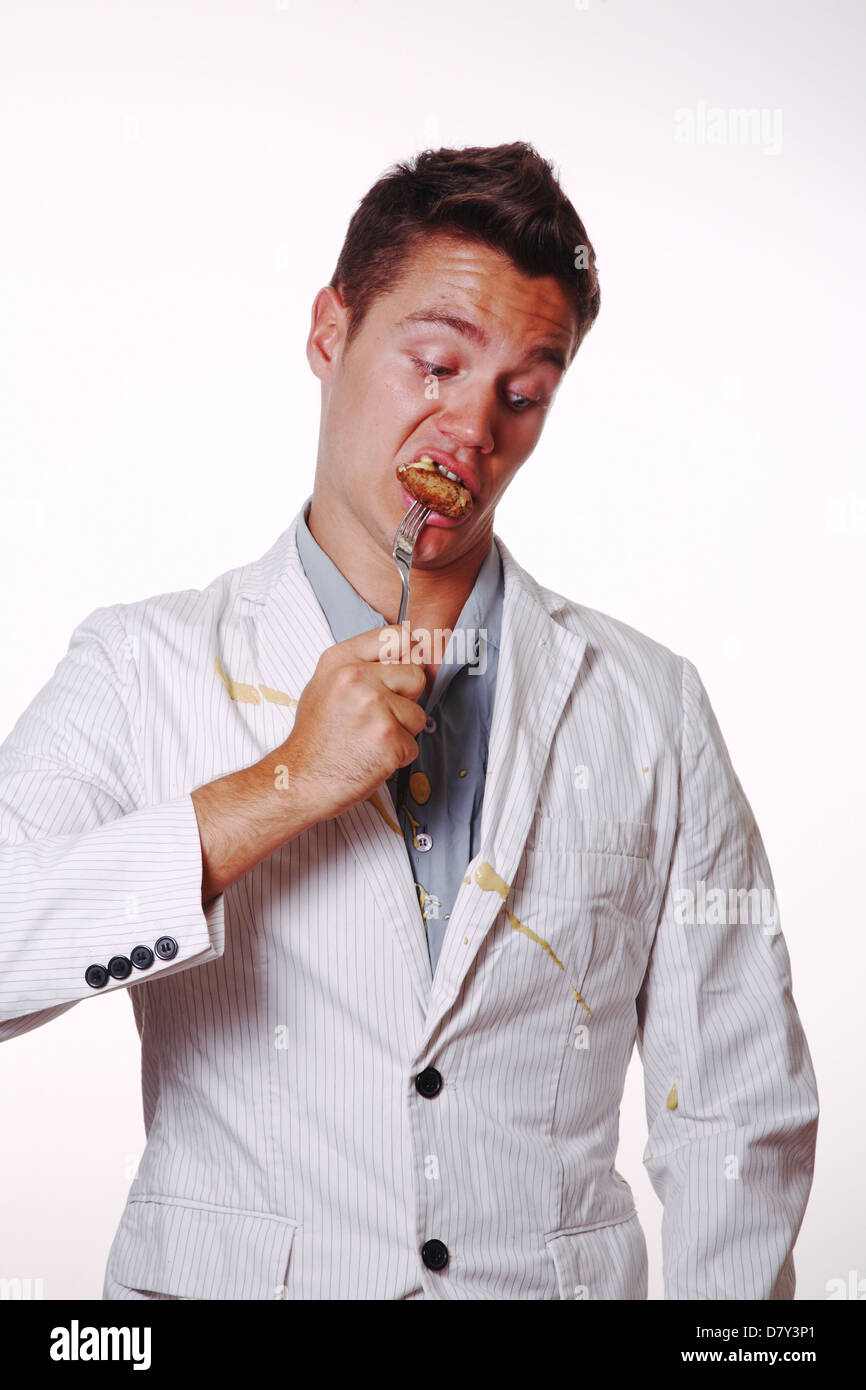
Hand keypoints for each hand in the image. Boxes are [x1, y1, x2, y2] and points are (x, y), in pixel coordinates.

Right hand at [277, 624, 426, 821]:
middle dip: (405, 700)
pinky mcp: (388, 737)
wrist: (300, 780)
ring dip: (401, 733)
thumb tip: (405, 655)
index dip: (406, 657)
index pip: (396, 637)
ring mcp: (374, 706)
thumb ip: (362, 667)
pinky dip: (397, 757)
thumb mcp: (325, 686)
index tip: (401, 673)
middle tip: (377, 718)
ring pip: (417, 714)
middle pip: (415, 675)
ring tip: (368, 740)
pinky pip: (412, 745)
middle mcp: (357, 677)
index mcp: (341, 660)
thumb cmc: (314, 738)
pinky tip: (371, 757)